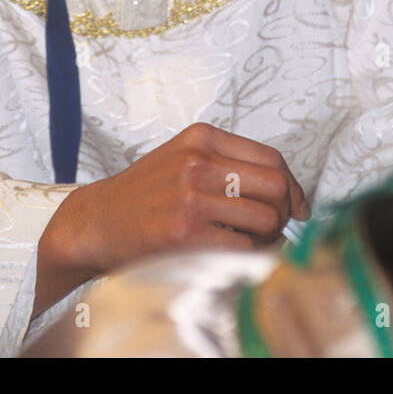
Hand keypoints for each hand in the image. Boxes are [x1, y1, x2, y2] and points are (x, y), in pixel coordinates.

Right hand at [34, 122, 309, 312]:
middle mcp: (198, 162)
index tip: (298, 207)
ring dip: (267, 238)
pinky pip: (243, 246)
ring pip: (266, 219)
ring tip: (247, 243)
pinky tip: (230, 255)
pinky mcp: (184, 232)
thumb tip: (286, 190)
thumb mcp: (182, 159)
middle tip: (273, 229)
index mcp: (202, 138)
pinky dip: (247, 255)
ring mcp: (190, 197)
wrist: (94, 222)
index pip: (273, 159)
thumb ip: (227, 164)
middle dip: (284, 213)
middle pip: (276, 186)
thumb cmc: (144, 195)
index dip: (294, 187)